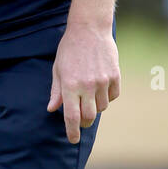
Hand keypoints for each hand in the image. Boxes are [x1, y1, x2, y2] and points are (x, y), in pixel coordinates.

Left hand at [48, 22, 120, 143]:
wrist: (89, 29)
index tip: (73, 139)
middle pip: (89, 117)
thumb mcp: (58, 69)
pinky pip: (113, 96)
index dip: (72, 132)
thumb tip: (52, 109)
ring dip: (95, 107)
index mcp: (70, 86)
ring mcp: (102, 81)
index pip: (71, 117)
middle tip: (81, 121)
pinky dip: (107, 96)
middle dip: (84, 123)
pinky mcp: (115, 76)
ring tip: (89, 96)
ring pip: (102, 107)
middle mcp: (87, 86)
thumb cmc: (69, 49)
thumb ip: (56, 91)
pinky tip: (101, 87)